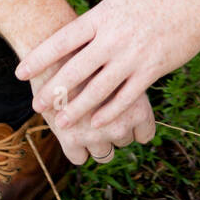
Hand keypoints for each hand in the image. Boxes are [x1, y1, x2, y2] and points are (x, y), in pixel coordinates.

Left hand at [15, 0, 199, 131]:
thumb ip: (100, 20)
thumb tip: (79, 34)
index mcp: (102, 16)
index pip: (63, 40)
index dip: (40, 57)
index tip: (20, 73)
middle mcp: (114, 37)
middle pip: (76, 69)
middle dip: (54, 89)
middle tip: (37, 105)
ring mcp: (134, 55)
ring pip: (99, 88)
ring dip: (78, 108)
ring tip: (61, 122)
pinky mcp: (153, 68)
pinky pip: (127, 95)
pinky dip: (110, 111)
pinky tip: (97, 122)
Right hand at [30, 59, 155, 166]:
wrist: (54, 42)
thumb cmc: (91, 47)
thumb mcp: (122, 66)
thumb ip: (132, 86)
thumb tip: (139, 95)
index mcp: (137, 107)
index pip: (145, 134)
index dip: (136, 127)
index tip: (127, 116)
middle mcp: (119, 125)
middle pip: (124, 141)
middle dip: (116, 131)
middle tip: (105, 115)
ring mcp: (94, 136)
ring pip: (104, 154)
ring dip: (98, 143)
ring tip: (89, 126)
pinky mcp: (69, 139)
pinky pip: (79, 158)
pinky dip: (78, 150)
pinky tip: (74, 135)